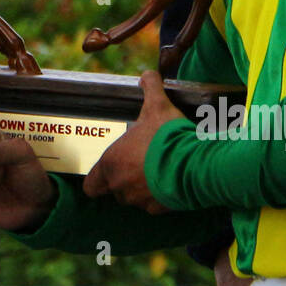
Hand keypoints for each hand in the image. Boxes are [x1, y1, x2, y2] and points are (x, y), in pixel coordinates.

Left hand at [83, 70, 185, 211]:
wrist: (194, 164)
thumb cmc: (167, 136)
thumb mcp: (158, 106)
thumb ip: (150, 88)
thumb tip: (147, 75)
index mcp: (111, 163)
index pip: (91, 184)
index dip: (98, 177)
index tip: (109, 168)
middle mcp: (120, 186)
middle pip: (114, 189)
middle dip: (123, 179)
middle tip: (138, 164)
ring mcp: (139, 200)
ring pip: (133, 198)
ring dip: (141, 188)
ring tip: (157, 170)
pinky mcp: (158, 209)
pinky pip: (154, 206)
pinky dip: (160, 197)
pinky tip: (171, 181)